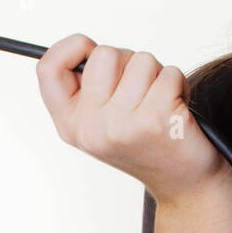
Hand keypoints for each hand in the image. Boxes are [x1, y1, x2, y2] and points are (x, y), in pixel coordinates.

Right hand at [35, 33, 230, 207]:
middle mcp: (90, 127)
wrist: (183, 185)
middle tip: (141, 90)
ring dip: (158, 75)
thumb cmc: (148, 144)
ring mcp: (122, 125)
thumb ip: (90, 89)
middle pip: (105, 54)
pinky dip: (179, 84)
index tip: (89, 48)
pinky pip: (170, 73)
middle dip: (129, 62)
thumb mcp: (105, 123)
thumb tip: (86, 47)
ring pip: (142, 60)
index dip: (70, 47)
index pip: (48, 68)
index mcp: (70, 124)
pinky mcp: (156, 120)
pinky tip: (177, 109)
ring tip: (161, 103)